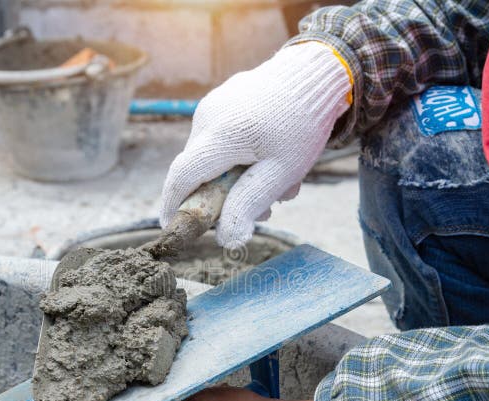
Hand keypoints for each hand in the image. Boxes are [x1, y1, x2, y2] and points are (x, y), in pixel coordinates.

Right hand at [160, 42, 351, 248]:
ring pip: (210, 155)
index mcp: (221, 134)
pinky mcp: (220, 99)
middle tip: (265, 209)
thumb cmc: (302, 124)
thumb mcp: (281, 172)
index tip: (172, 226)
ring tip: (279, 180)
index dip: (173, 205)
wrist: (316, 72)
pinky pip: (219, 138)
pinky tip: (269, 156)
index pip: (182, 177)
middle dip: (223, 195)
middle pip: (197, 169)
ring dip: (237, 176)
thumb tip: (225, 240)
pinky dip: (239, 156)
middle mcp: (207, 116)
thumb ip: (249, 205)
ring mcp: (211, 105)